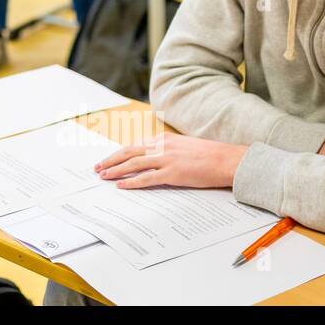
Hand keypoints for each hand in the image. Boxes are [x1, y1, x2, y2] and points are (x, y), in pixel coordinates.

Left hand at [95, 134, 247, 188]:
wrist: (227, 159)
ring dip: (115, 170)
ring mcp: (167, 158)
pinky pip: (147, 178)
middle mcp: (162, 145)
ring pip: (133, 163)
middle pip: (128, 151)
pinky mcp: (173, 172)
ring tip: (103, 176)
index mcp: (163, 138)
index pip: (135, 145)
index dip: (119, 153)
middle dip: (110, 160)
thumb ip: (167, 150)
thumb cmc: (209, 155)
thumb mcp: (183, 146)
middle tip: (97, 168)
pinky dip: (132, 181)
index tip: (108, 159)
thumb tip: (154, 159)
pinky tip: (121, 185)